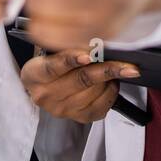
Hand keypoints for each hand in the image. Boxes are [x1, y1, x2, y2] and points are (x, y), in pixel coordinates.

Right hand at [21, 48, 139, 122]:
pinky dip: (111, 93)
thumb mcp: (49, 51)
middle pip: (81, 80)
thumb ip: (67, 47)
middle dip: (107, 70)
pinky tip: (111, 83)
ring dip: (110, 80)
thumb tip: (95, 42)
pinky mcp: (77, 118)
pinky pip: (102, 107)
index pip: (53, 67)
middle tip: (126, 65)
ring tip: (116, 69)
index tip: (89, 55)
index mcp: (34, 75)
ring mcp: (62, 109)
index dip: (72, 60)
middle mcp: (46, 95)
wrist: (43, 87)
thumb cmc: (49, 65)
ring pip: (94, 93)